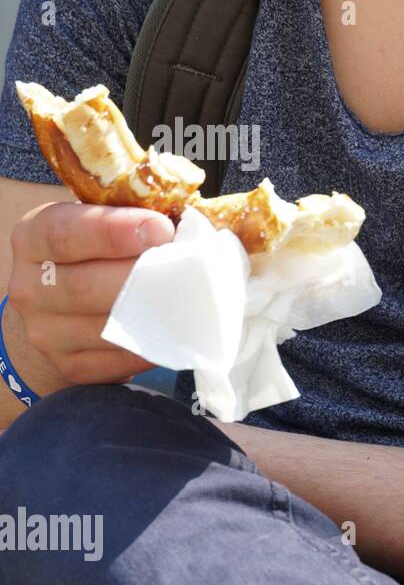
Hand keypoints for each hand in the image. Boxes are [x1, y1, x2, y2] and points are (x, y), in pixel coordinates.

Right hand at [7, 202, 173, 383]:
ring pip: (107, 327)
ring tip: (192, 298)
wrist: (69, 305)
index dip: (114, 231)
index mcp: (33, 237)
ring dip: (157, 313)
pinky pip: (122, 359)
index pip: (64, 234)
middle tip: (189, 268)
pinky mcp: (72, 367)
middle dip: (144, 277)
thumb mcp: (107, 221)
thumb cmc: (103, 251)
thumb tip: (188, 225)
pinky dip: (156, 344)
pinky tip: (179, 328)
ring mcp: (45, 332)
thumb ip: (136, 217)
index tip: (161, 230)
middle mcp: (29, 287)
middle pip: (86, 286)